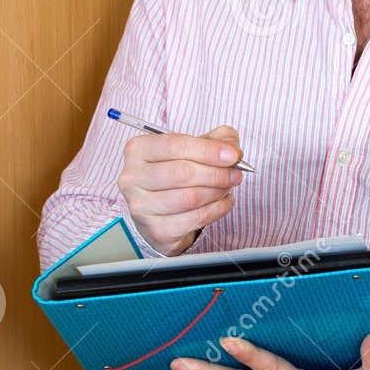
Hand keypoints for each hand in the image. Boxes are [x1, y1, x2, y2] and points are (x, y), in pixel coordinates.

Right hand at [115, 124, 243, 255]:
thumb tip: (232, 148)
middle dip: (216, 173)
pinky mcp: (155, 230)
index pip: (175, 145)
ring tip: (228, 186)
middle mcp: (133, 177)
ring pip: (190, 198)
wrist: (158, 211)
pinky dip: (216, 210)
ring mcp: (141, 206)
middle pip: (182, 173)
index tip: (233, 155)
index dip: (208, 150)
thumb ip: (215, 139)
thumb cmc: (175, 173)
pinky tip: (223, 202)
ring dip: (218, 191)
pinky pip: (194, 220)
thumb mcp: (193, 149)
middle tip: (236, 174)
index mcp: (138, 150)